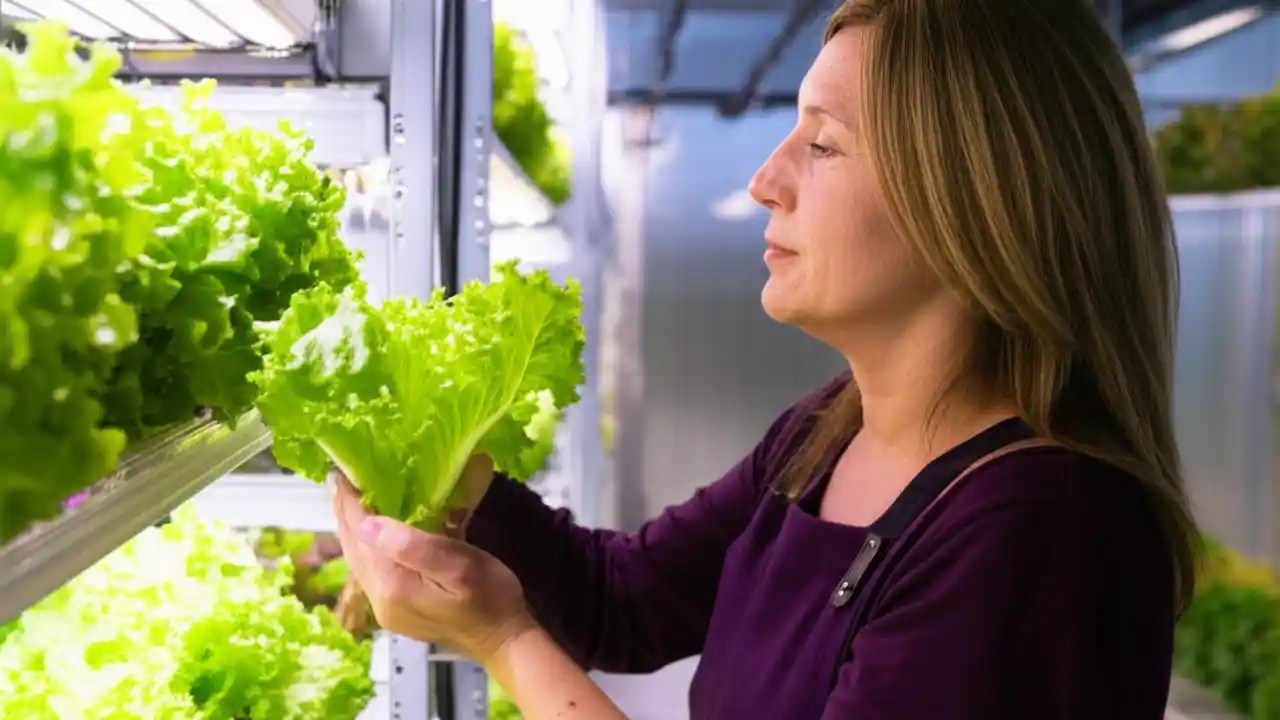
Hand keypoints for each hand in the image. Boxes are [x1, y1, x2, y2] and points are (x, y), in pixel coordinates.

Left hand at [331, 468, 534, 666]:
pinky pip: (372, 569)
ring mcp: (386, 606)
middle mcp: (379, 597)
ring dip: (355, 527)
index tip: (342, 468)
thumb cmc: (490, 598)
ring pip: (359, 558)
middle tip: (344, 476)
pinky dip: (369, 544)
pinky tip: (376, 530)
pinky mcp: (397, 608)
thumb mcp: (460, 565)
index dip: (350, 500)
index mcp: (391, 584)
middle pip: (352, 547)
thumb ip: (413, 545)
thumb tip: (367, 522)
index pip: (359, 533)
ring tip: (354, 496)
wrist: (505, 642)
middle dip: (347, 510)